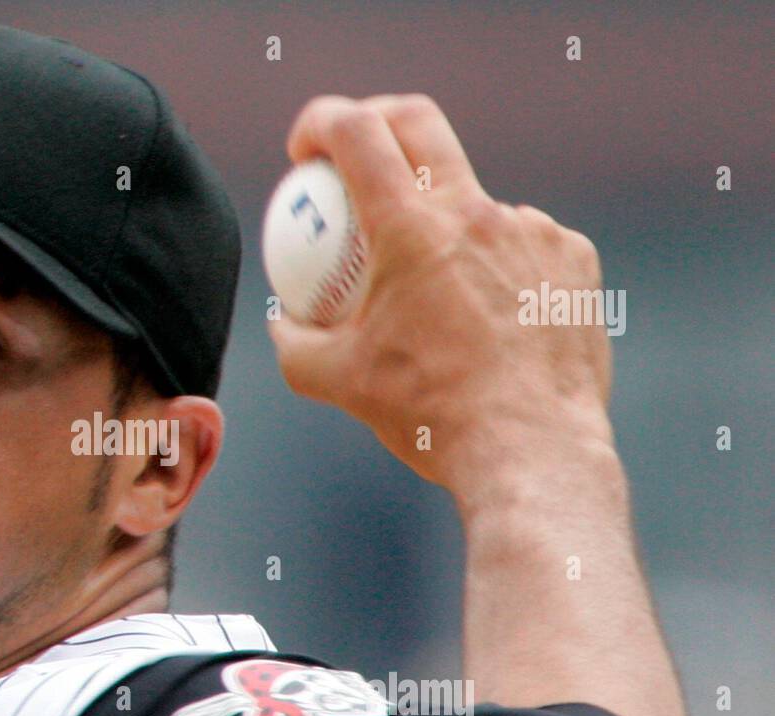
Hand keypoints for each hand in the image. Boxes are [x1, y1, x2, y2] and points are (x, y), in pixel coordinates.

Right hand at [269, 94, 613, 499]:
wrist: (532, 453)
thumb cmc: (431, 417)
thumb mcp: (340, 384)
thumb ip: (295, 345)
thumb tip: (284, 322)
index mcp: (411, 231)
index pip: (357, 132)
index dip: (321, 122)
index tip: (306, 150)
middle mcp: (476, 214)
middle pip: (419, 124)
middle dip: (376, 122)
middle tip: (358, 162)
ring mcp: (533, 231)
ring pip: (473, 202)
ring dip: (444, 227)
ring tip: (437, 297)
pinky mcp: (572, 259)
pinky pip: (523, 243)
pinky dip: (496, 266)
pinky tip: (490, 319)